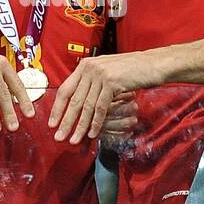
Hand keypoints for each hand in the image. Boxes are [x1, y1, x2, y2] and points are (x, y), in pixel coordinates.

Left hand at [48, 51, 164, 143]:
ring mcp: (100, 75)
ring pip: (86, 106)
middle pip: (73, 99)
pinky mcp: (111, 82)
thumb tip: (77, 101)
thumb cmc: (130, 70)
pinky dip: (96, 122)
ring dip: (79, 126)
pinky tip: (93, 134)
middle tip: (58, 137)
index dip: (57, 108)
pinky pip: (101, 107)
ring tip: (74, 140)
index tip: (52, 123)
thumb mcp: (105, 72)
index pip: (65, 89)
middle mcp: (89, 68)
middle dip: (65, 120)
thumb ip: (91, 82)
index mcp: (84, 66)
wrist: (151, 64)